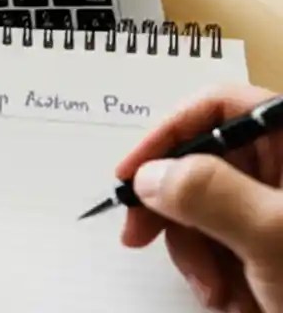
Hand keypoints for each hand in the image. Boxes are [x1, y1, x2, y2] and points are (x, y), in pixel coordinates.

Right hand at [117, 85, 282, 312]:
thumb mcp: (274, 237)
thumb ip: (209, 194)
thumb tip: (152, 174)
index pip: (222, 106)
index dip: (169, 133)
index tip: (132, 173)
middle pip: (204, 160)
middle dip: (177, 209)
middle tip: (141, 236)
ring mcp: (280, 207)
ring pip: (204, 208)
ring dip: (197, 253)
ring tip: (219, 293)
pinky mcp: (274, 243)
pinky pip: (222, 242)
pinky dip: (216, 272)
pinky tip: (234, 299)